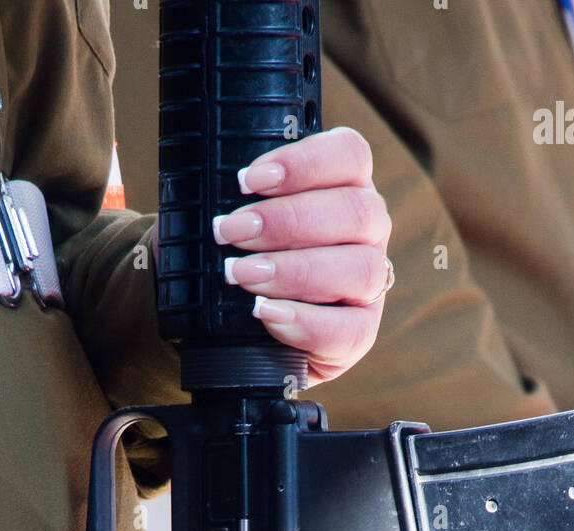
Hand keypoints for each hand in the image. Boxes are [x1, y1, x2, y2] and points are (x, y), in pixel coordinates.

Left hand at [210, 126, 391, 386]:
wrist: (237, 328)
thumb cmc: (236, 258)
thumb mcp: (232, 221)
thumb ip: (229, 202)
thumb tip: (203, 199)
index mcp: (344, 186)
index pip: (350, 155)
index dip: (304, 162)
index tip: (248, 179)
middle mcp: (367, 230)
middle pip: (356, 211)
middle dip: (287, 221)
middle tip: (231, 232)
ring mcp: (369, 283)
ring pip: (360, 269)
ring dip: (295, 271)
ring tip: (241, 275)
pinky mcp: (360, 332)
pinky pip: (350, 329)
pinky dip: (305, 322)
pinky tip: (266, 313)